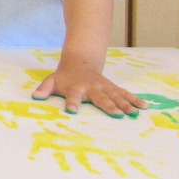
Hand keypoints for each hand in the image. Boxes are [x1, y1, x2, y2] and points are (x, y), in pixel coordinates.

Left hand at [32, 64, 147, 116]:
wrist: (79, 63)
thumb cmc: (64, 77)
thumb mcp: (52, 80)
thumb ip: (44, 88)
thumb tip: (35, 97)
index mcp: (75, 87)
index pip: (73, 96)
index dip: (72, 103)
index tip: (72, 111)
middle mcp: (92, 87)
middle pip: (100, 97)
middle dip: (108, 106)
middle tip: (115, 115)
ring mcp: (104, 87)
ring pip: (115, 96)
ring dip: (125, 104)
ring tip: (133, 113)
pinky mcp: (113, 87)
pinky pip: (125, 93)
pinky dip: (134, 99)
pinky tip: (144, 107)